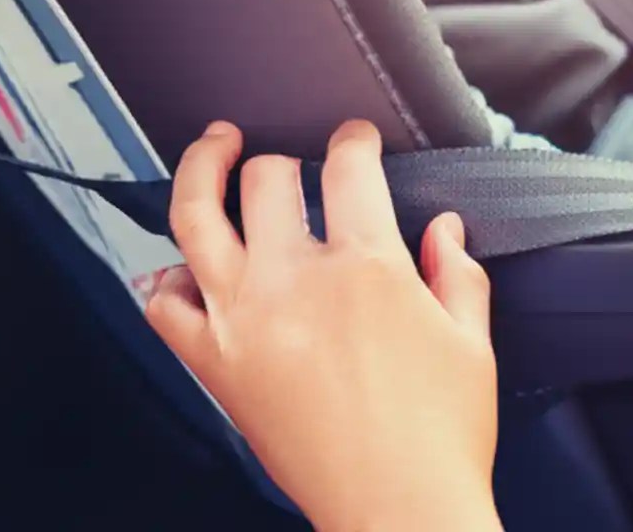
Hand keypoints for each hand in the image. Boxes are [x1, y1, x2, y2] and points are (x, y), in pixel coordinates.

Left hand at [145, 121, 501, 531]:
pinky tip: (183, 268)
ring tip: (212, 149)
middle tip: (293, 168)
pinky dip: (165, 277)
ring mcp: (244, 319)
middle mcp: (297, 281)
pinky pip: (162, 302)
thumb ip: (457, 273)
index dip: (353, 138)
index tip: (354, 139)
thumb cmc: (441, 435)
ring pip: (194, 214)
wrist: (397, 510)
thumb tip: (445, 229)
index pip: (348, 165)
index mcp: (369, 266)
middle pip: (266, 177)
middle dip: (283, 161)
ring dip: (200, 168)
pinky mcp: (214, 365)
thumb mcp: (471, 343)